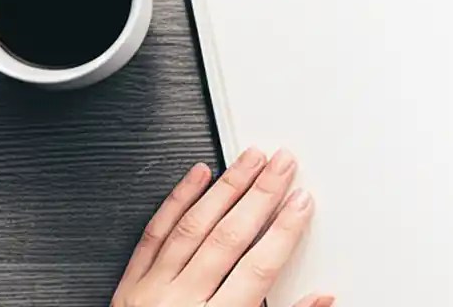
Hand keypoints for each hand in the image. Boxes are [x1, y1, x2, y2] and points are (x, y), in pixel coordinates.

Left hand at [112, 148, 332, 306]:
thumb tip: (322, 299)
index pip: (258, 268)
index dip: (284, 230)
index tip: (302, 202)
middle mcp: (181, 304)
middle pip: (229, 238)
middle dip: (261, 195)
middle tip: (283, 164)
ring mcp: (152, 291)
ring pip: (194, 226)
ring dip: (226, 187)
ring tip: (250, 159)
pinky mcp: (130, 284)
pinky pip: (155, 233)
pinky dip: (177, 200)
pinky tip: (197, 175)